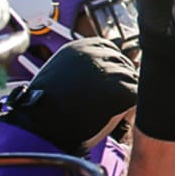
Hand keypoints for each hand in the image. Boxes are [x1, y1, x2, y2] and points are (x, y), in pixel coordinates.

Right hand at [0, 37, 137, 156]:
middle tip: (105, 105)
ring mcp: (109, 70)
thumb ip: (84, 69)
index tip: (107, 87)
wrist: (39, 127)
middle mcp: (95, 54)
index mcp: (79, 47)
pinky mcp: (119, 89)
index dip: (112, 71)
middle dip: (120, 84)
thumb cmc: (46, 110)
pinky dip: (128, 110)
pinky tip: (113, 119)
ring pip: (132, 81)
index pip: (111, 51)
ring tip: (105, 114)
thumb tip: (110, 72)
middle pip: (124, 65)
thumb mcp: (62, 76)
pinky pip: (135, 97)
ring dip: (125, 97)